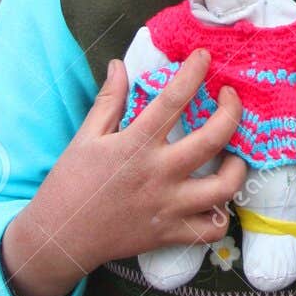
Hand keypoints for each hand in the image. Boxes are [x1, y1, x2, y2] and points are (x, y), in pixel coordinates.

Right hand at [0, 50, 245, 295]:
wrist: (59, 238)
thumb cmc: (70, 184)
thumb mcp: (86, 136)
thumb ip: (109, 100)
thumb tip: (119, 65)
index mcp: (136, 145)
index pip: (174, 99)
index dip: (193, 72)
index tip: (204, 56)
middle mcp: (159, 174)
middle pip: (213, 138)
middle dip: (231, 111)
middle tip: (230, 98)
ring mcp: (169, 206)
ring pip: (224, 187)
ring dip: (236, 167)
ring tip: (232, 154)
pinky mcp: (171, 234)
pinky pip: (212, 228)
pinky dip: (220, 214)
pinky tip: (215, 199)